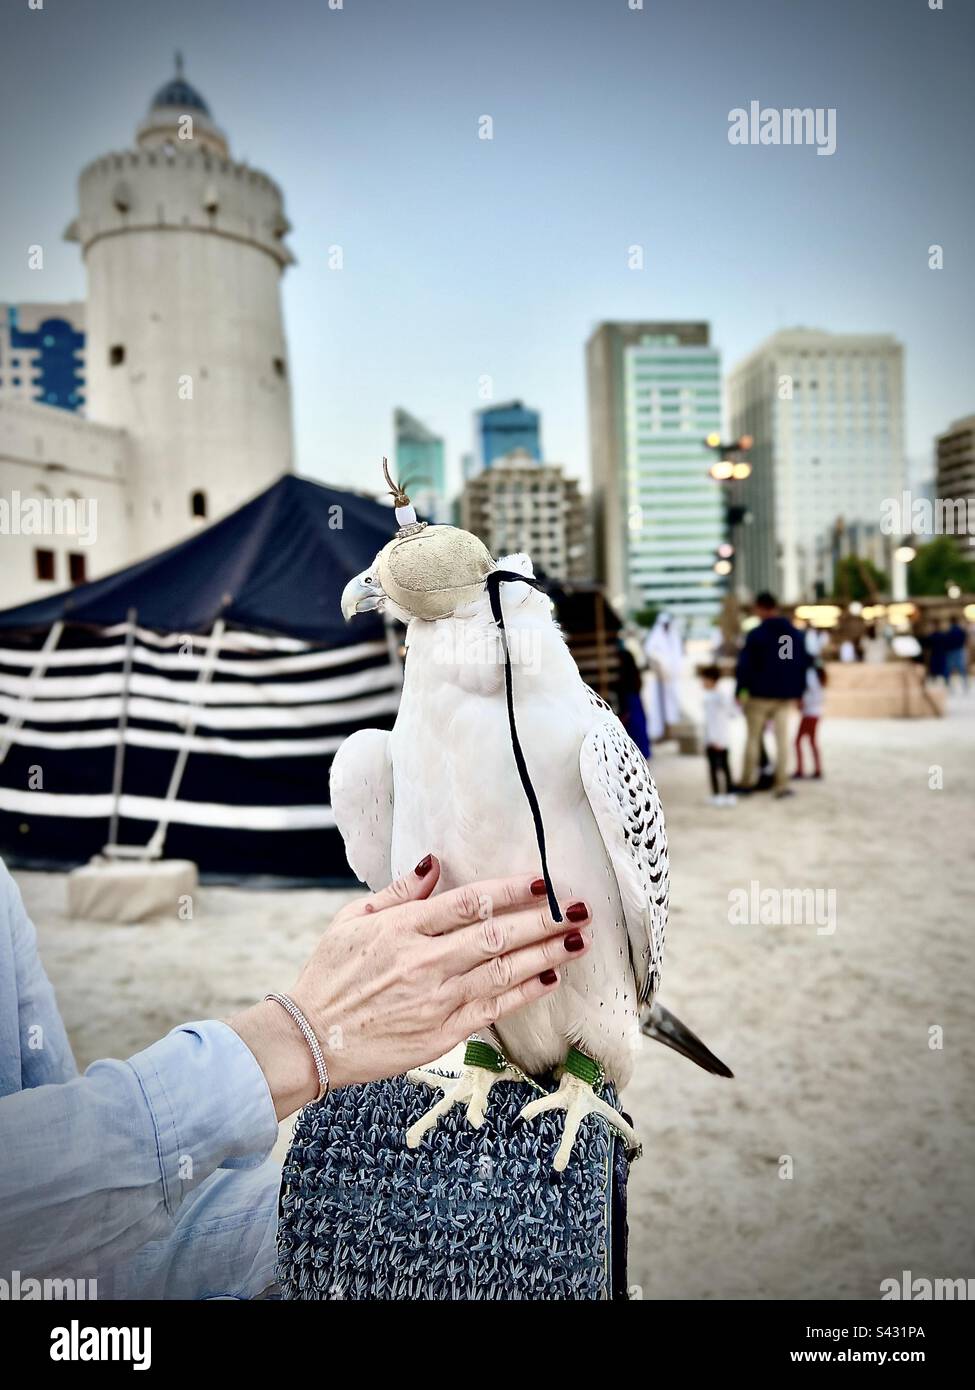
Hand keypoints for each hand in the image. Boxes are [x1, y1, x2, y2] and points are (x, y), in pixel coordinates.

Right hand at [228, 855, 591, 1118]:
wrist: (310, 1040)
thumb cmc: (330, 975)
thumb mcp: (352, 920)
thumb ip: (399, 892)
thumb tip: (435, 861)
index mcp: (401, 929)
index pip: (468, 902)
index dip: (508, 891)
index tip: (540, 882)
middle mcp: (424, 962)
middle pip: (495, 935)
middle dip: (542, 920)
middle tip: (578, 909)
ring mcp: (436, 1000)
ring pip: (502, 972)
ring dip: (545, 955)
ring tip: (577, 940)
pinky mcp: (442, 1034)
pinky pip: (494, 1009)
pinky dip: (524, 993)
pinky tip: (550, 979)